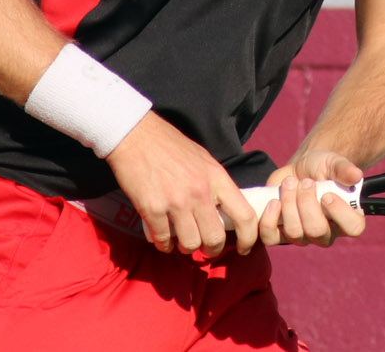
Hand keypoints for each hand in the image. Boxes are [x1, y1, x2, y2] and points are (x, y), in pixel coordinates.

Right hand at [103, 112, 258, 257]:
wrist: (135, 135)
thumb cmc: (170, 146)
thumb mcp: (204, 160)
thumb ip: (216, 185)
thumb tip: (225, 211)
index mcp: (217, 178)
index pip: (245, 215)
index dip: (248, 238)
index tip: (244, 248)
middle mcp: (199, 192)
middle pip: (215, 238)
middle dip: (211, 249)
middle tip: (205, 248)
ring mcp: (175, 202)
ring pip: (190, 243)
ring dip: (186, 247)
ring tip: (181, 241)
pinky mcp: (151, 209)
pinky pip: (162, 240)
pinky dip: (163, 244)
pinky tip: (161, 238)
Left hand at [260, 149, 365, 248]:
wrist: (300, 169)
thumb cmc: (322, 168)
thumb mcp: (334, 163)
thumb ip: (345, 169)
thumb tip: (356, 175)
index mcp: (347, 217)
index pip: (353, 227)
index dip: (340, 213)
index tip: (327, 194)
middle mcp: (327, 232)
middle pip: (317, 232)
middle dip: (307, 203)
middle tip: (306, 182)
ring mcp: (303, 236)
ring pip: (294, 233)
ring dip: (289, 204)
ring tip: (290, 183)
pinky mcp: (281, 233)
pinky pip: (272, 238)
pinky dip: (269, 220)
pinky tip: (273, 202)